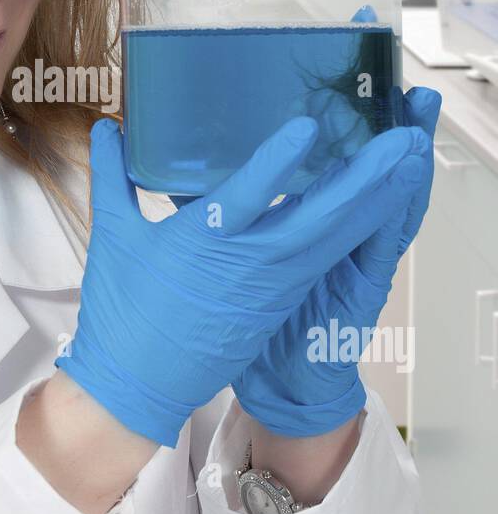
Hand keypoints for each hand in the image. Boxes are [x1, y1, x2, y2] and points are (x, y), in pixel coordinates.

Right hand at [57, 115, 430, 446]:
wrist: (136, 387)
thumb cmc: (122, 311)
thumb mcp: (113, 237)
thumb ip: (111, 175)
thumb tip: (107, 126)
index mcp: (201, 244)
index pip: (244, 196)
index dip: (274, 162)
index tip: (307, 129)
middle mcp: (247, 264)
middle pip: (316, 218)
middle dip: (363, 178)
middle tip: (402, 141)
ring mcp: (270, 287)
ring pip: (332, 240)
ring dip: (373, 202)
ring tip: (406, 165)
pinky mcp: (280, 302)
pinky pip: (324, 259)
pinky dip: (354, 229)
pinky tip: (375, 204)